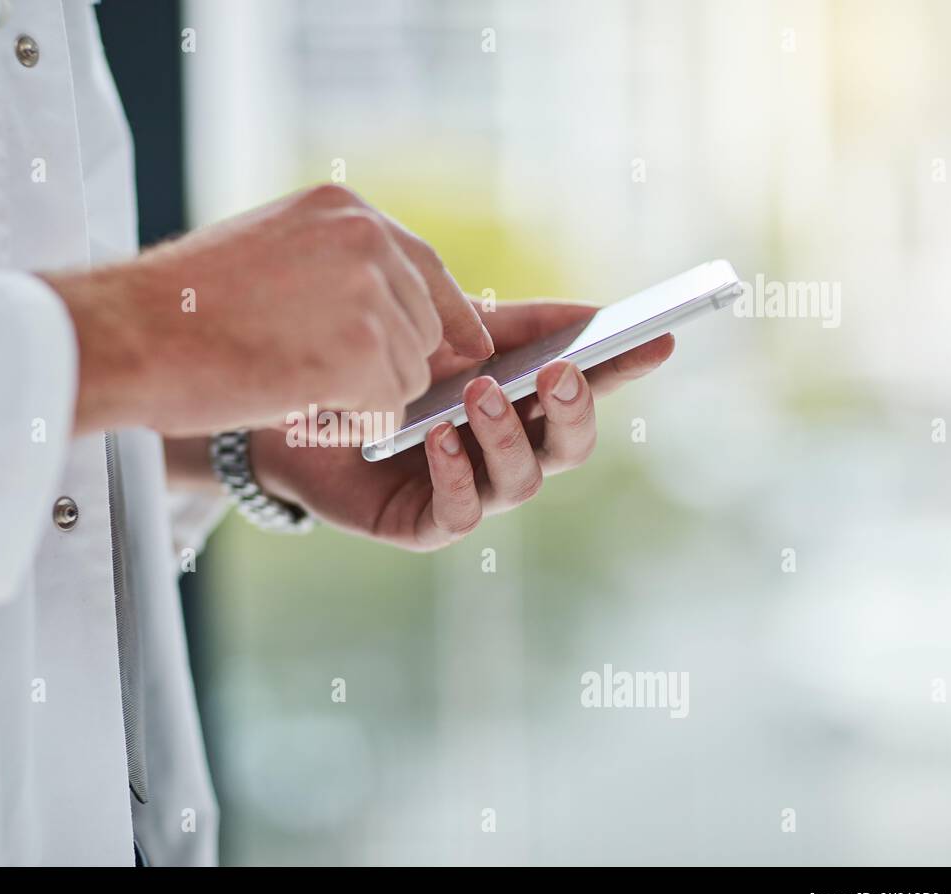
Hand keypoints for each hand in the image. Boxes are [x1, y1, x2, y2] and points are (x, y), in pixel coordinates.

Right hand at [42, 184, 493, 435]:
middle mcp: (366, 240)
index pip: (424, 267)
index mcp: (342, 211)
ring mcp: (369, 293)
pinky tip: (295, 404)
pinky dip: (348, 423)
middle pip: (422, 327)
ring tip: (288, 386)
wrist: (128, 333)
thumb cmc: (176, 307)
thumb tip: (387, 311)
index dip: (447, 314)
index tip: (469, 347)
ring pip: (407, 374)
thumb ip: (330, 270)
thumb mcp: (265, 254)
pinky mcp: (363, 351)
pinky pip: (388, 409)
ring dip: (360, 397)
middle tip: (317, 381)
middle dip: (386, 366)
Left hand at [250, 300, 674, 549]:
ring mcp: (470, 492)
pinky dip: (457, 476)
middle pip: (568, 445)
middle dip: (574, 411)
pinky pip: (460, 513)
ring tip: (481, 395)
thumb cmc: (377, 371)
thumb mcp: (445, 334)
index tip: (659, 338)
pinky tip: (439, 438)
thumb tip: (594, 311)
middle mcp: (505, 453)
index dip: (624, 368)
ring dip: (507, 436)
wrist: (291, 413)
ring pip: (522, 481)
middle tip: (564, 373)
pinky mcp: (425, 525)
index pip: (585, 387)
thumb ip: (513, 325)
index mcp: (520, 404)